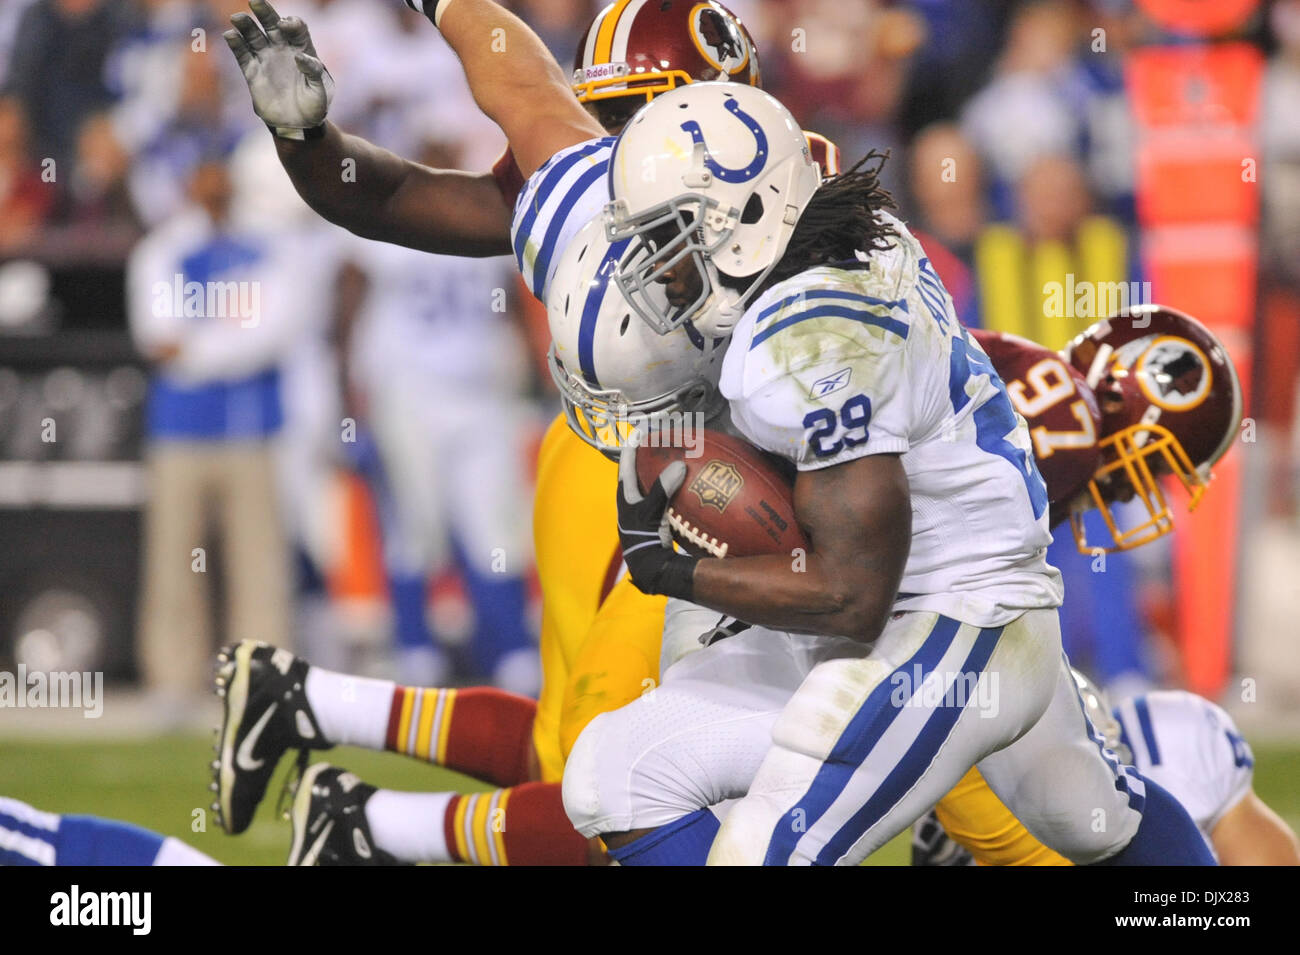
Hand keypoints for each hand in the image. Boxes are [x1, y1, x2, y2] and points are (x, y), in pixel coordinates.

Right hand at [224, 0, 333, 133]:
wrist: (298, 125)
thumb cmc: (315, 107)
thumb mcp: (320, 91)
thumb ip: (313, 72)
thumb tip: (299, 58)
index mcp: (303, 50)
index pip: (297, 29)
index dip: (291, 23)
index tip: (285, 25)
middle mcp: (283, 50)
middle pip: (272, 25)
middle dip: (265, 12)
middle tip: (255, 2)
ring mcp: (267, 59)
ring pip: (254, 36)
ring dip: (246, 25)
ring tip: (238, 18)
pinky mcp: (253, 72)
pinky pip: (242, 54)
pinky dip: (236, 44)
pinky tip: (230, 35)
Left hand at [616, 438, 697, 598]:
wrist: (650, 568)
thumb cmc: (645, 538)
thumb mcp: (652, 511)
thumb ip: (663, 489)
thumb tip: (679, 465)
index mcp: (625, 496)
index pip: (625, 465)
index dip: (631, 447)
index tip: (639, 431)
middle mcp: (631, 502)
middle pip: (636, 473)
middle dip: (645, 458)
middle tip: (657, 443)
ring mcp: (642, 512)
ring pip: (648, 486)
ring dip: (657, 473)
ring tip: (670, 459)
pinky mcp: (653, 521)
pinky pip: (661, 498)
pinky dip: (669, 489)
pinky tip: (683, 486)